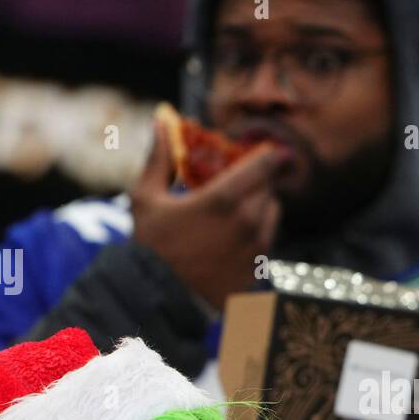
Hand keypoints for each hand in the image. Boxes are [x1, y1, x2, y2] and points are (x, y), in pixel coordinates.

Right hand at [131, 118, 285, 310]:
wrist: (157, 301)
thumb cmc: (150, 247)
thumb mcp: (146, 198)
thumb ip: (160, 157)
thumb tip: (162, 119)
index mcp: (224, 200)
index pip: (264, 165)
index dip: (268, 154)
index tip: (266, 150)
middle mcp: (248, 224)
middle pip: (269, 189)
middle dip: (257, 181)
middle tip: (238, 180)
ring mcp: (255, 251)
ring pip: (272, 216)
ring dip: (260, 206)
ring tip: (235, 209)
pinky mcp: (256, 272)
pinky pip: (265, 243)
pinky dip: (256, 233)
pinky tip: (232, 236)